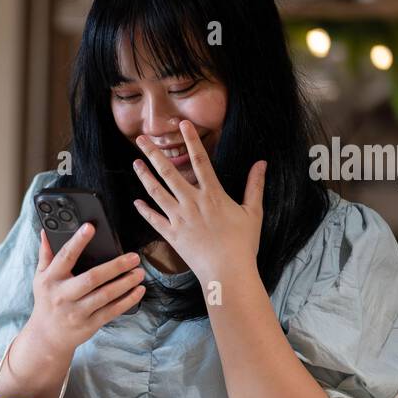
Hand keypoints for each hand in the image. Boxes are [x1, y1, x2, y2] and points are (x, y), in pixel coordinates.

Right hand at [24, 222, 144, 357]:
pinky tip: (138, 291)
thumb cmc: (47, 302)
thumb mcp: (40, 278)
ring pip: (105, 296)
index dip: (78, 242)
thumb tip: (46, 231)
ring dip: (125, 283)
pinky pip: (111, 311)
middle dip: (115, 267)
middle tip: (133, 257)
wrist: (47, 336)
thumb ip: (46, 254)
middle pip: (91, 278)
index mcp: (51, 279)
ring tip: (139, 272)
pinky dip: (127, 301)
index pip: (65, 257)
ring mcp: (77, 311)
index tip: (90, 227)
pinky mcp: (89, 324)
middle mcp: (63, 295)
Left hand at [132, 119, 264, 285]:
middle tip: (142, 139)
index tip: (183, 125)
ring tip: (135, 162)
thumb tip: (262, 163)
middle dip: (154, 154)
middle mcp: (192, 202)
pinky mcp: (171, 235)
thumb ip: (255, 186)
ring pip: (156, 192)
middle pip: (169, 172)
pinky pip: (153, 219)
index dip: (192, 141)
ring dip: (144, 176)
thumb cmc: (243, 244)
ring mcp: (179, 218)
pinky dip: (144, 210)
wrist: (227, 272)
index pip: (201, 161)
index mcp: (213, 195)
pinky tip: (137, 201)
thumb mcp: (253, 212)